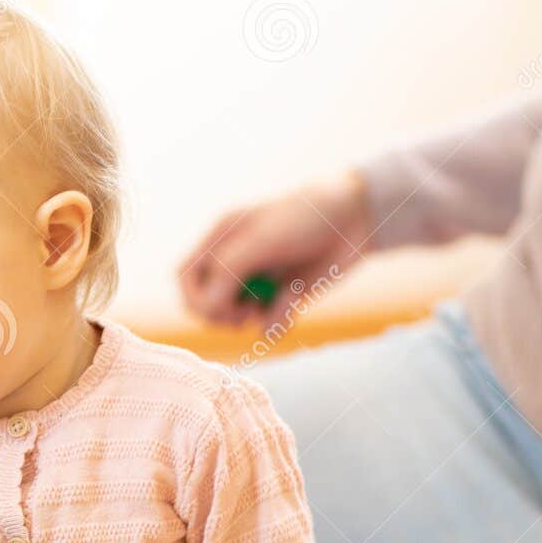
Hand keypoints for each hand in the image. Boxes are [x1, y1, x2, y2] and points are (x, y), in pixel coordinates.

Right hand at [177, 170, 371, 326]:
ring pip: (234, 318)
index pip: (186, 276)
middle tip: (241, 313)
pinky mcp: (282, 297)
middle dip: (218, 314)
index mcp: (220, 240)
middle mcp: (235, 262)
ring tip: (268, 308)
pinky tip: (290, 312)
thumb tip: (208, 309)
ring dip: (247, 321)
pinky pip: (266, 324)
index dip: (194, 296)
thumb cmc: (303, 218)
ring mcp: (258, 281)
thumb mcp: (259, 240)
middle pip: (205, 302)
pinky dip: (274, 324)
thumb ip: (228, 272)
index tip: (215, 306)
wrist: (355, 218)